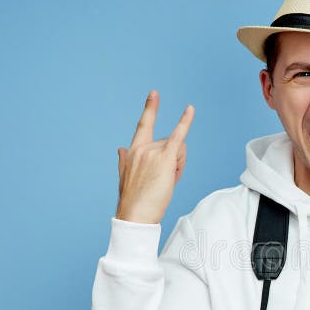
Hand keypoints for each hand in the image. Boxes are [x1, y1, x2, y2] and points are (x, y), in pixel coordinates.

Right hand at [115, 90, 193, 223]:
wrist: (135, 215)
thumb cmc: (133, 201)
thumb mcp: (126, 178)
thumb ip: (124, 161)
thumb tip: (119, 148)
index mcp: (132, 152)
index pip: (143, 126)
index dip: (150, 109)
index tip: (154, 94)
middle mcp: (142, 148)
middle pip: (171, 144)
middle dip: (174, 162)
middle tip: (164, 182)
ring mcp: (152, 152)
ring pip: (179, 151)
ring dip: (179, 166)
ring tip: (166, 183)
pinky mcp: (164, 158)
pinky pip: (178, 137)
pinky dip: (184, 122)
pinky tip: (190, 109)